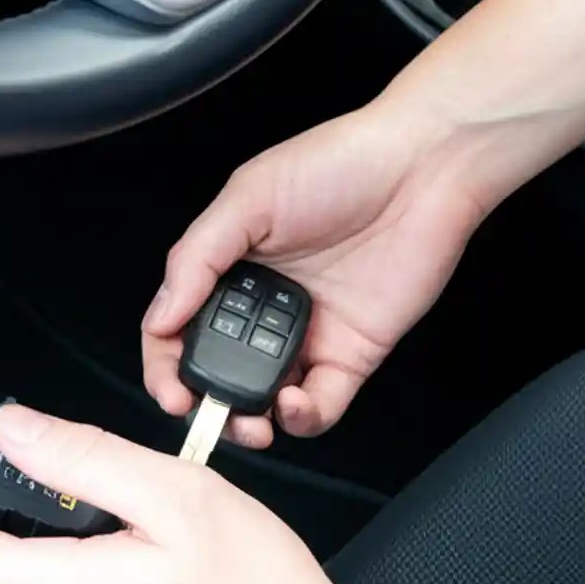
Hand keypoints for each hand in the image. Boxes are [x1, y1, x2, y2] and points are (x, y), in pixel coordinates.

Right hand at [141, 100, 490, 443]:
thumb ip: (196, 259)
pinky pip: (321, 406)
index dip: (165, 366)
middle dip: (203, 404)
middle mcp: (262, 309)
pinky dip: (302, 418)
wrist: (424, 166)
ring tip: (249, 420)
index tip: (169, 391)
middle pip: (216, 374)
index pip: (178, 331)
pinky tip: (293, 404)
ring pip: (264, 401)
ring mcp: (306, 337)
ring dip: (248, 420)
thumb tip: (160, 317)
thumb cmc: (339, 163)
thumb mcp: (247, 198)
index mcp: (229, 271)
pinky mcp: (351, 356)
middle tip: (201, 412)